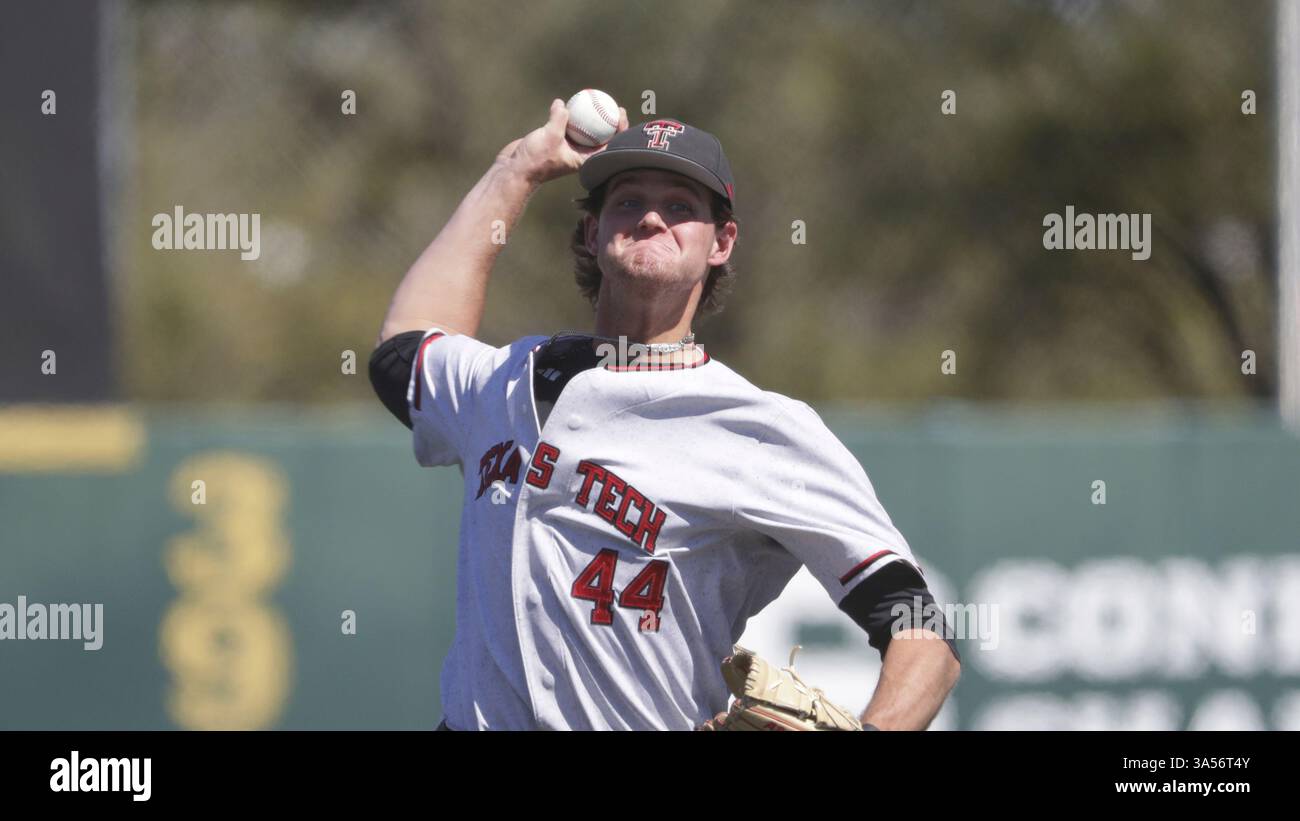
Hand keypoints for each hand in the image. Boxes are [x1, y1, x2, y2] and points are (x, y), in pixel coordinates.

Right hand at [495, 98, 628, 185]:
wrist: (515, 169)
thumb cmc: (535, 159)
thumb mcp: (550, 136)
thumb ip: (559, 119)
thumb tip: (562, 104)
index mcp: (584, 159)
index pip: (609, 145)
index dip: (619, 130)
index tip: (620, 114)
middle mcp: (578, 153)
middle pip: (599, 137)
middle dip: (608, 122)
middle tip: (613, 105)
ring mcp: (567, 147)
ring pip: (582, 130)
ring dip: (588, 117)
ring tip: (595, 100)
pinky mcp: (555, 140)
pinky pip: (567, 125)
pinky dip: (569, 115)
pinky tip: (570, 101)